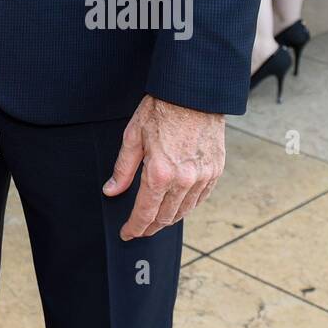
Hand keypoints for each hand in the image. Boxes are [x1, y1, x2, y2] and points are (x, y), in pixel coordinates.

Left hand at [104, 94, 224, 239]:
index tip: (127, 233)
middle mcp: (183, 180)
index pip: (145, 212)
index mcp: (159, 172)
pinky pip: (200, 198)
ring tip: (156, 220)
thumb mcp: (133, 136)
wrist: (193, 94)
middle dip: (150, 226)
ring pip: (184, 211)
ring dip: (168, 219)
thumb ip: (123, 168)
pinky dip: (187, 206)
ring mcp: (202, 177)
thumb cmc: (161, 110)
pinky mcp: (216, 171)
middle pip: (165, 217)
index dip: (134, 227)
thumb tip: (111, 190)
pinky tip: (178, 205)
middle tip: (139, 228)